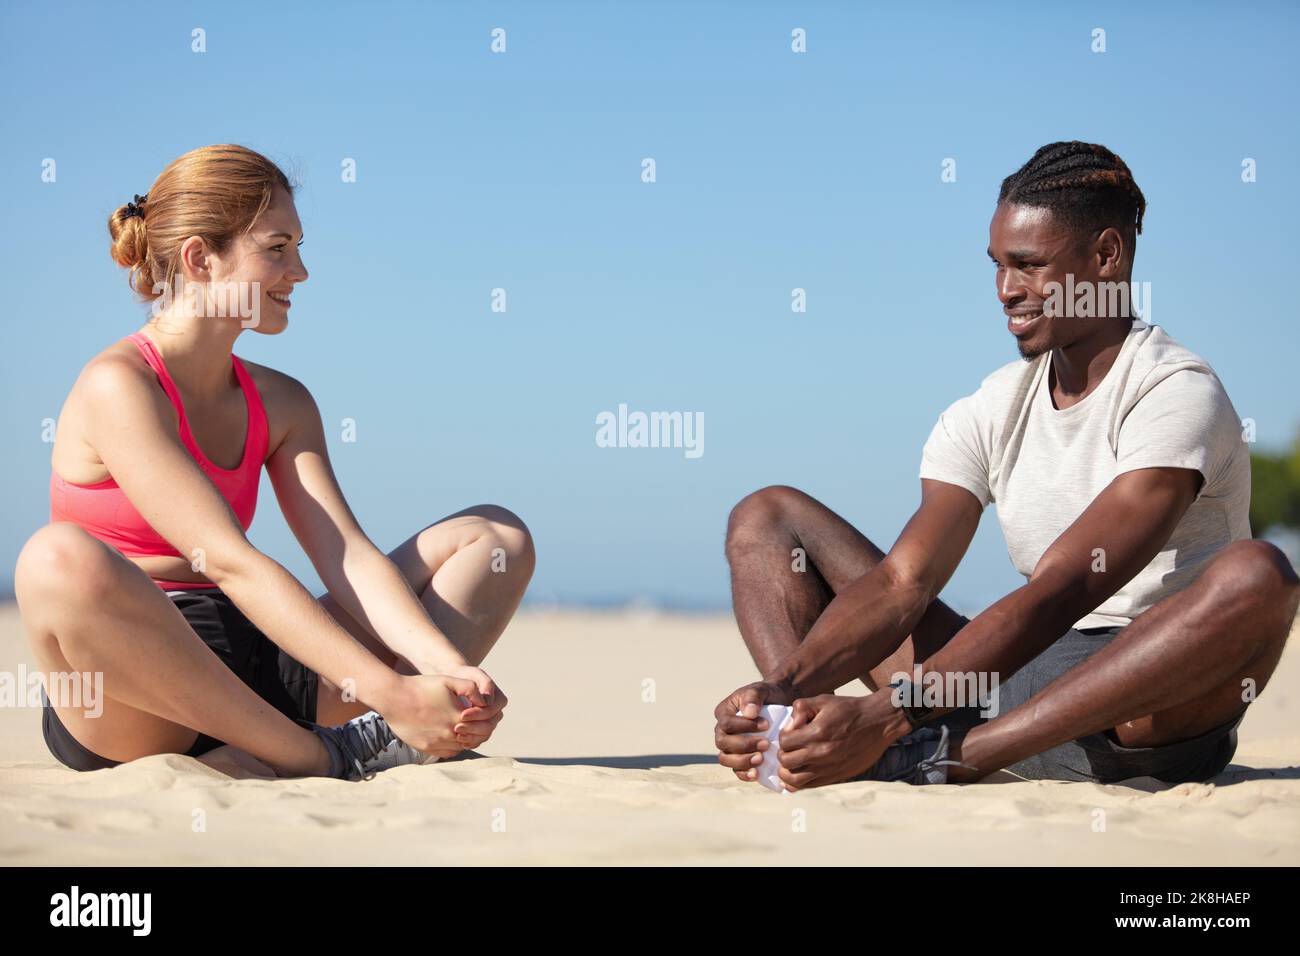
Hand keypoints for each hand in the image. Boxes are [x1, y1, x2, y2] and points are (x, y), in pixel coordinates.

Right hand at [384, 674, 485, 758]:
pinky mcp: (425, 748)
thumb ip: (471, 689)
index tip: (483, 714)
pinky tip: (452, 736)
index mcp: (458, 718)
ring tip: (465, 729)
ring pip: (460, 747)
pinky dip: (453, 746)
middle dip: (477, 732)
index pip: (482, 727)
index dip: (485, 721)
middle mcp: (448, 734)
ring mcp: (436, 743)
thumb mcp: (449, 681)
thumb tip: (485, 701)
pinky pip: (446, 753)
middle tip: (477, 724)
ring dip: (466, 740)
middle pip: (473, 739)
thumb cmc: (422, 687)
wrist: (395, 698)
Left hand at [437, 664, 507, 748]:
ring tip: (457, 736)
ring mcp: (489, 723)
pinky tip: (459, 741)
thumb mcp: (475, 674)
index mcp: (498, 700)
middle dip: (473, 727)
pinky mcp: (481, 731)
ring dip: (471, 737)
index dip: (477, 714)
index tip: (462, 715)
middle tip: (457, 728)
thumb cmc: (465, 676)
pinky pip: (478, 740)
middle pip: (488, 725)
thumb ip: (485, 683)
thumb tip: (487, 700)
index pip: (490, 711)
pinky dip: (469, 741)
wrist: (456, 683)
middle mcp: (497, 713)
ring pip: (484, 735)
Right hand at [713, 680, 795, 780]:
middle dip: (744, 745)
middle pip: (723, 743)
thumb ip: (753, 696)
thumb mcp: (761, 690)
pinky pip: (735, 770)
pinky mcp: (739, 759)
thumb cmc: (767, 696)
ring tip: (761, 759)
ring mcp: (729, 746)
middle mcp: (722, 731)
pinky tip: (756, 774)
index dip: (744, 726)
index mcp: (723, 712)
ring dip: (742, 761)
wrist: (778, 704)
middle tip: (766, 744)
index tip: (766, 725)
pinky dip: (743, 774)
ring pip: (725, 758)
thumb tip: (749, 713)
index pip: (726, 723)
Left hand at [776, 693, 904, 790]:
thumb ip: (800, 710)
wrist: (878, 722)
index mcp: (817, 733)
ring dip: (787, 772)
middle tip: (788, 748)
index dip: (783, 737)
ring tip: (788, 764)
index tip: (790, 734)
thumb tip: (788, 727)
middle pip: (786, 762)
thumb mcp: (823, 700)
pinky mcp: (836, 776)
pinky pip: (810, 786)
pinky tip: (797, 775)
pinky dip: (798, 784)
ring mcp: (829, 768)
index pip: (784, 742)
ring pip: (795, 780)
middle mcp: (822, 754)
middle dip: (783, 754)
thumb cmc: (849, 709)